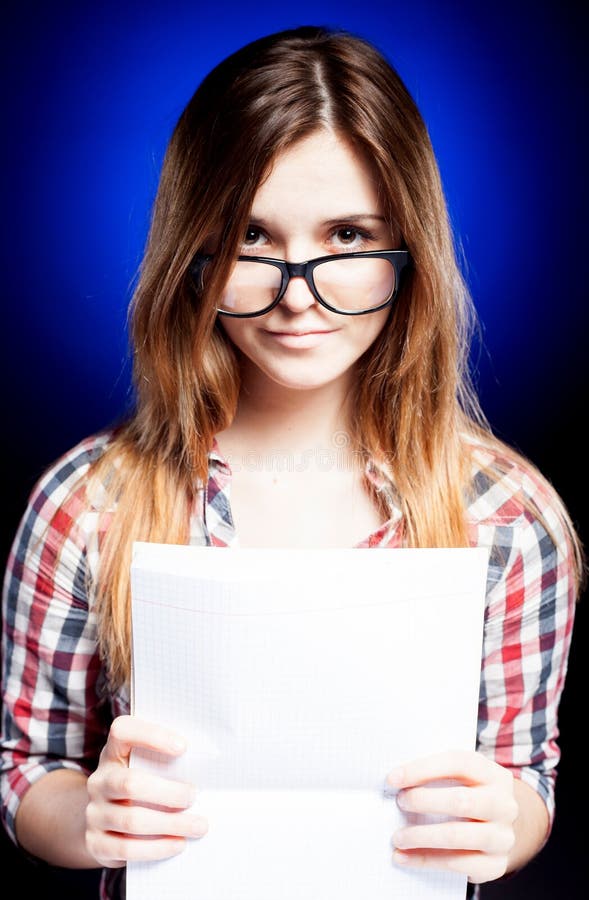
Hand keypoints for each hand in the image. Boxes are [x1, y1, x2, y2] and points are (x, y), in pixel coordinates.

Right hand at [86, 715, 207, 867]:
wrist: (106, 823)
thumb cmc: (142, 787)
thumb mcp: (148, 769)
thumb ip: (168, 764)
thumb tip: (207, 769)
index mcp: (114, 753)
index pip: (122, 731)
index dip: (151, 736)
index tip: (183, 747)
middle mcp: (100, 780)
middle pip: (130, 783)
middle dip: (168, 792)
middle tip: (194, 796)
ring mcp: (94, 812)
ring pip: (131, 820)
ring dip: (170, 824)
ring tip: (198, 826)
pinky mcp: (96, 843)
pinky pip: (126, 848)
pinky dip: (156, 848)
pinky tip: (178, 843)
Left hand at [386, 750, 517, 883]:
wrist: (501, 830)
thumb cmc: (470, 796)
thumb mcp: (464, 778)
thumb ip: (437, 774)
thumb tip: (396, 778)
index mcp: (494, 775)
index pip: (458, 763)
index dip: (423, 769)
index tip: (393, 778)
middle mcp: (504, 805)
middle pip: (461, 801)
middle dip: (424, 801)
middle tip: (399, 802)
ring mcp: (502, 837)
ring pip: (457, 836)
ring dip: (421, 836)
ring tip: (398, 837)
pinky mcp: (495, 864)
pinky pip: (456, 864)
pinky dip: (425, 860)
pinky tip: (403, 857)